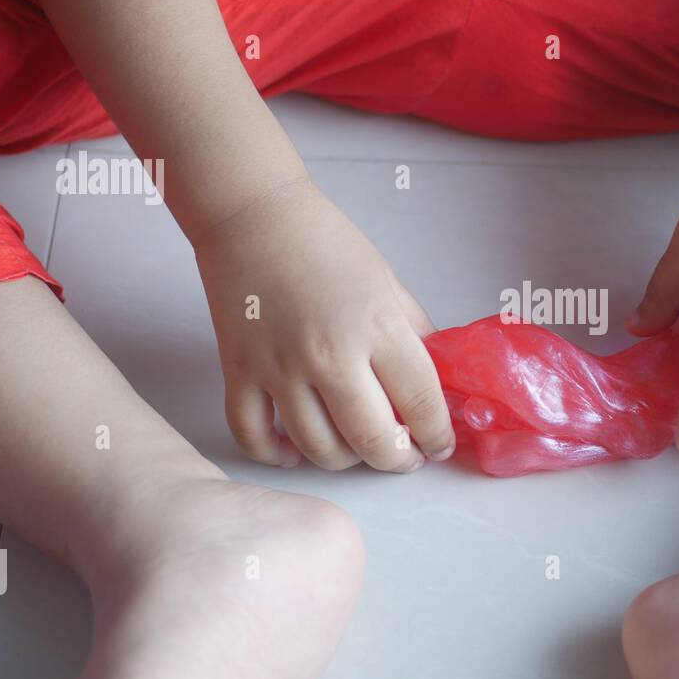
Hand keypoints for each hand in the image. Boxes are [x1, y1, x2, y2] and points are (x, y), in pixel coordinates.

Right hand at [192, 179, 453, 471]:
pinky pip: (254, 436)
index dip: (438, 435)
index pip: (422, 402)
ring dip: (347, 461)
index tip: (440, 444)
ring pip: (319, 449)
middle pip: (374, 441)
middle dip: (398, 460)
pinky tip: (295, 452)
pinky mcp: (238, 372)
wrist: (254, 217)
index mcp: (378, 328)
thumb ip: (415, 335)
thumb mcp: (389, 284)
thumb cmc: (327, 243)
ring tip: (358, 449)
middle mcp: (330, 356)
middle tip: (406, 456)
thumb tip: (437, 382)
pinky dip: (276, 455)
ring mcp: (280, 369)